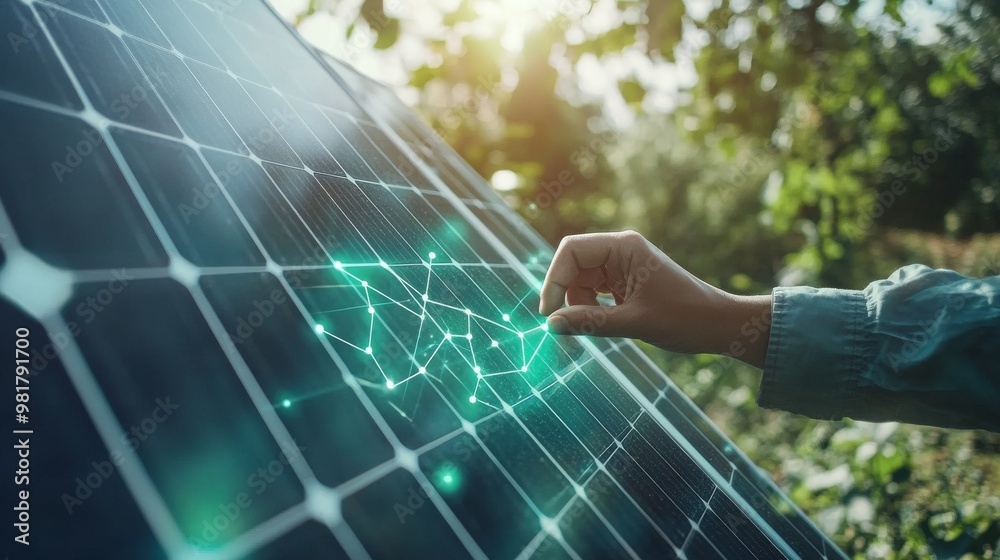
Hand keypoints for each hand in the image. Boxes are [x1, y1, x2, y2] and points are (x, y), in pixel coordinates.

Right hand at [538, 231, 771, 367]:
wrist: (719, 325)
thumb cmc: (685, 318)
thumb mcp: (634, 323)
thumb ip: (590, 322)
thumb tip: (551, 324)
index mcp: (624, 247)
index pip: (571, 251)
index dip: (554, 279)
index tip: (549, 313)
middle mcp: (621, 250)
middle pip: (573, 265)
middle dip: (565, 294)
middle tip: (564, 326)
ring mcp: (623, 266)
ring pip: (581, 281)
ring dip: (579, 305)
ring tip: (598, 327)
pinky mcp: (626, 282)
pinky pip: (594, 291)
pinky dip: (591, 308)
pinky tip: (604, 323)